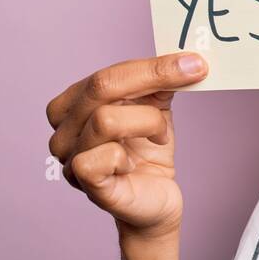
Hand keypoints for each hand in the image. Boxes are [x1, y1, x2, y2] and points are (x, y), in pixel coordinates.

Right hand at [46, 53, 207, 240]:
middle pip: (101, 87)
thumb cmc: (148, 153)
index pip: (108, 74)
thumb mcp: (155, 109)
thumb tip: (185, 59)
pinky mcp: (83, 182)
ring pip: (105, 120)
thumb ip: (159, 82)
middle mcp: (64, 129)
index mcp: (74, 104)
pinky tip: (133, 164)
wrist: (157, 200)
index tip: (194, 63)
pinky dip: (125, 156)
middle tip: (194, 74)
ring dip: (147, 124)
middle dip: (154, 79)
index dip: (152, 66)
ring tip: (157, 137)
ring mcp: (69, 156)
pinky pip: (101, 156)